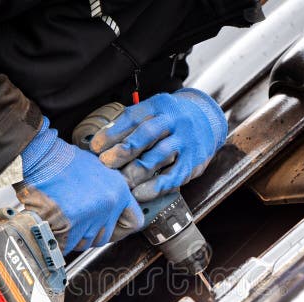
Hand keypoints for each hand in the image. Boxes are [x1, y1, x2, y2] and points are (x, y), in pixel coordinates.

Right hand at [17, 117, 143, 253]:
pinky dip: (59, 240)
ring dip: (73, 238)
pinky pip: (68, 244)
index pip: (134, 222)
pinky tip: (52, 224)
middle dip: (90, 234)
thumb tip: (106, 206)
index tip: (111, 228)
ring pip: (85, 242)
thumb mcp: (94, 168)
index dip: (121, 228)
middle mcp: (109, 205)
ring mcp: (91, 217)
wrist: (38, 157)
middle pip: (105, 237)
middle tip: (76, 223)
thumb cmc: (59, 159)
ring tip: (61, 219)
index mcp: (118, 190)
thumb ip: (106, 190)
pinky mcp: (71, 226)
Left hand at [90, 88, 226, 201]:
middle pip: (147, 135)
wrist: (209, 121)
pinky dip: (155, 187)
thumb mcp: (153, 112)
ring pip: (159, 156)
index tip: (95, 147)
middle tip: (105, 164)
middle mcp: (175, 121)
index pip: (133, 117)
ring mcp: (186, 141)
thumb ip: (129, 125)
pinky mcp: (194, 162)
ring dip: (136, 171)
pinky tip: (139, 193)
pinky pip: (173, 176)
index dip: (112, 133)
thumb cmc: (171, 120)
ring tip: (119, 182)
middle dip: (123, 151)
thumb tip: (97, 143)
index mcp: (160, 105)